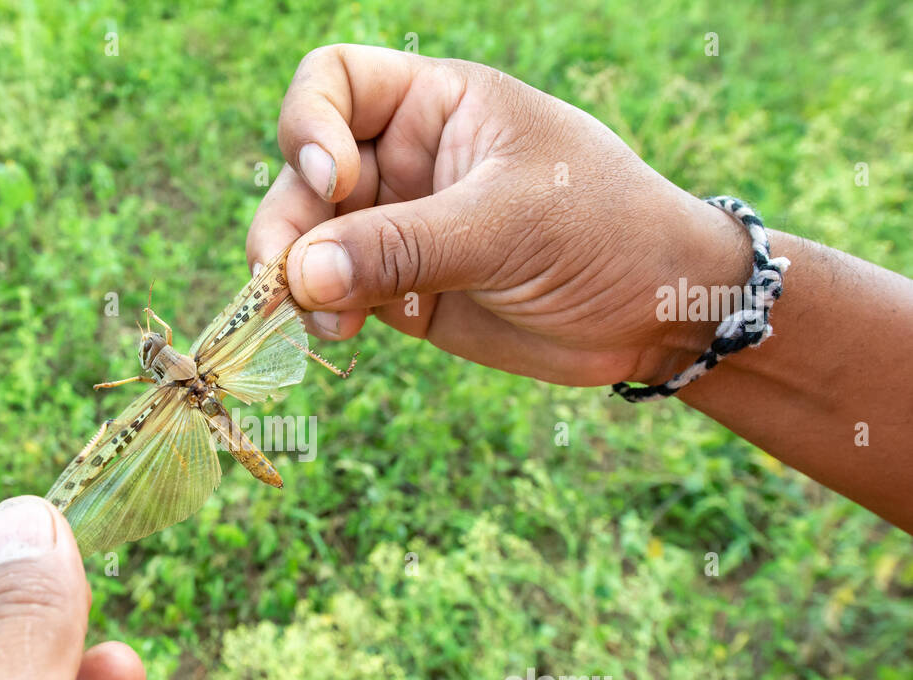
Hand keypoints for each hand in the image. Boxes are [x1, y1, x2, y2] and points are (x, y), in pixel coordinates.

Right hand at [248, 44, 747, 386]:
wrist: (654, 315)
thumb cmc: (603, 232)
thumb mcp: (506, 225)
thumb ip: (402, 247)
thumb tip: (299, 274)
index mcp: (437, 105)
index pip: (334, 83)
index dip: (310, 124)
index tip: (332, 181)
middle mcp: (405, 160)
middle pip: (303, 173)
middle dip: (288, 223)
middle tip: (287, 277)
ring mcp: (399, 229)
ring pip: (309, 241)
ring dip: (297, 279)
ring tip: (322, 319)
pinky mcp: (400, 292)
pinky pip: (336, 295)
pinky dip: (323, 314)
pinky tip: (339, 334)